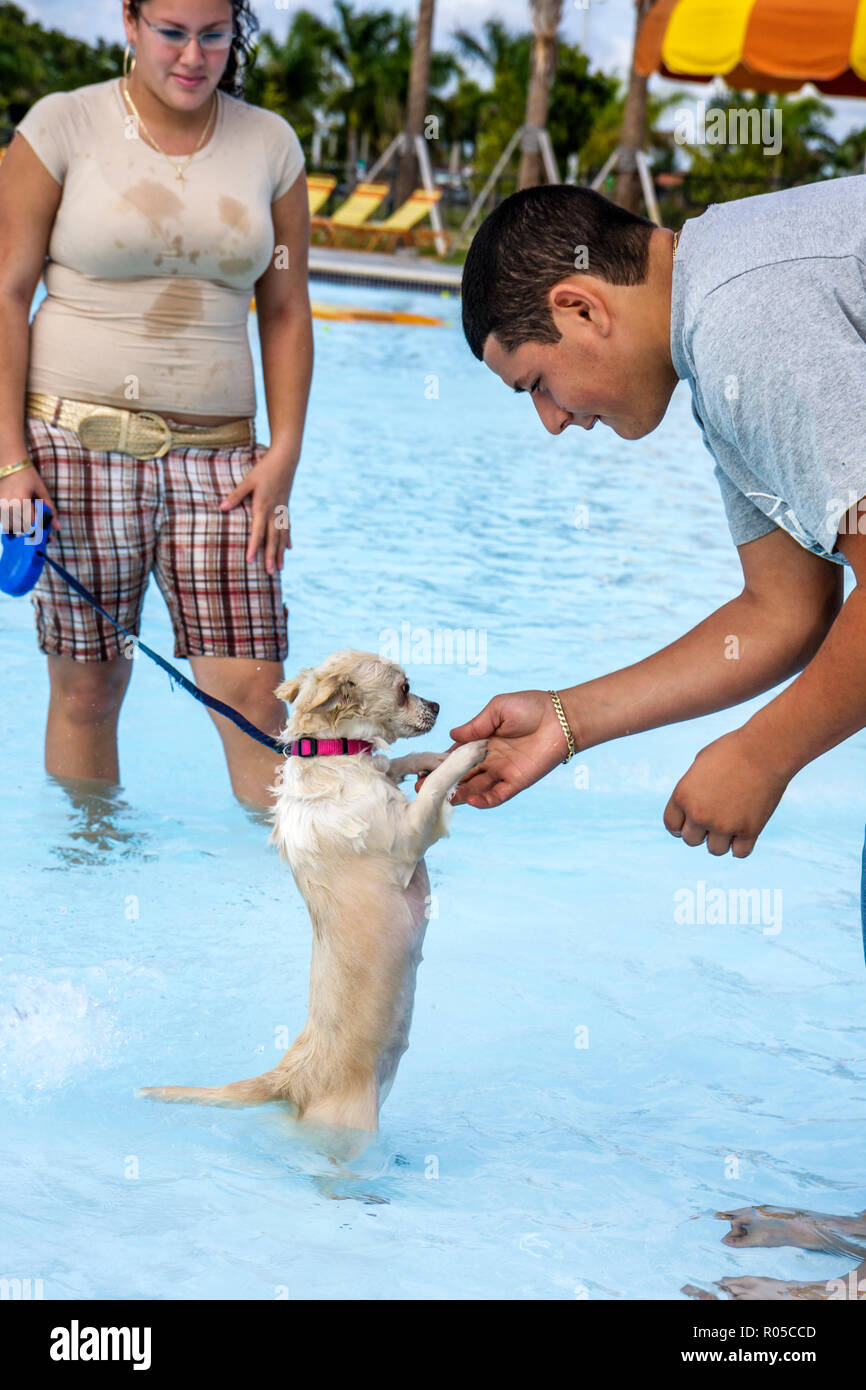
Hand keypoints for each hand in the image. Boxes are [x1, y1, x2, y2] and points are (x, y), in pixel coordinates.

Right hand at [0, 463, 59, 534]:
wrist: (11, 465)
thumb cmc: (29, 477)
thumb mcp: (43, 492)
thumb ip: (50, 510)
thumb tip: (58, 527)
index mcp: (21, 501)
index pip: (31, 523)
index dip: (40, 528)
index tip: (46, 532)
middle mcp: (9, 504)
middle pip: (20, 527)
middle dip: (30, 530)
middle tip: (38, 529)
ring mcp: (1, 505)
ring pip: (10, 527)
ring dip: (20, 528)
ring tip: (28, 522)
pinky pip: (4, 521)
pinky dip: (12, 523)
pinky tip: (19, 519)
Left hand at [218, 446, 294, 573]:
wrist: (286, 460)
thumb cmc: (264, 469)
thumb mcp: (248, 480)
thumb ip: (236, 495)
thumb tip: (221, 507)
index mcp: (263, 506)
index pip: (258, 531)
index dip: (254, 546)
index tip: (250, 560)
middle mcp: (274, 512)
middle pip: (273, 538)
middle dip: (271, 556)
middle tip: (271, 573)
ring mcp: (282, 511)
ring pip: (282, 536)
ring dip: (281, 553)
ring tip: (280, 568)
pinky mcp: (286, 508)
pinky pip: (287, 527)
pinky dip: (287, 539)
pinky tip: (288, 549)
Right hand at [414, 690, 570, 807]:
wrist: (561, 717)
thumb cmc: (531, 706)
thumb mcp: (498, 709)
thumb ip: (476, 725)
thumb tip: (452, 736)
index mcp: (483, 741)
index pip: (456, 756)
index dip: (440, 763)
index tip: (422, 769)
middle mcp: (490, 759)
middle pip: (462, 775)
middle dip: (443, 782)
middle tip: (422, 789)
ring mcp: (503, 771)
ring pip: (476, 787)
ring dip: (458, 793)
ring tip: (441, 797)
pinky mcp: (517, 781)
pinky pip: (497, 795)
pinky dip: (483, 800)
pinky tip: (469, 800)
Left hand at [663, 727, 789, 857]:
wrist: (765, 750)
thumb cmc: (733, 750)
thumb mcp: (701, 764)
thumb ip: (691, 788)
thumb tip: (690, 807)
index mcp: (682, 796)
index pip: (672, 826)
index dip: (680, 825)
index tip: (690, 823)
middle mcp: (699, 814)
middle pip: (691, 840)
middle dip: (700, 832)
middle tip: (714, 819)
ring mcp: (724, 825)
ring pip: (715, 850)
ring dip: (721, 840)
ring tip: (731, 824)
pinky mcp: (749, 831)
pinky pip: (739, 853)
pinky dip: (741, 846)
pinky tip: (744, 831)